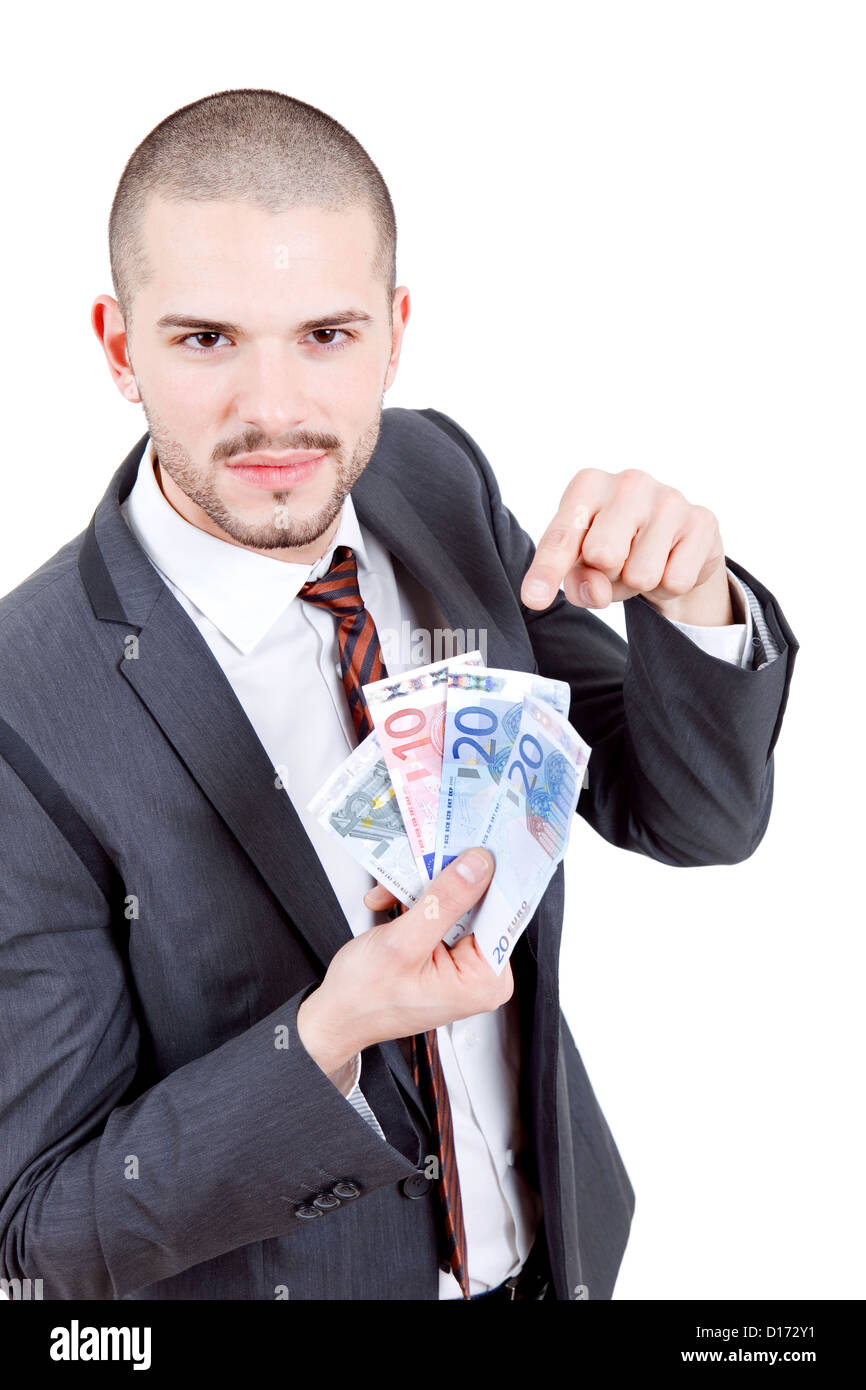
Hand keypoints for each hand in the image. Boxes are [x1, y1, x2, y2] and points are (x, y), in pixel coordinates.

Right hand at [297, 848, 512, 1076]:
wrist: (337, 1015)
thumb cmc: (365, 998)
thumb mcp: (405, 944)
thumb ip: (444, 902)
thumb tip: (477, 867)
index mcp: (485, 980)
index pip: (500, 912)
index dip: (483, 876)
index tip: (469, 844)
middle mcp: (480, 972)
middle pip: (476, 904)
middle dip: (443, 883)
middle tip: (420, 864)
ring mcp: (462, 962)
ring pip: (454, 903)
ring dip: (422, 892)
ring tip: (392, 893)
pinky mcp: (444, 952)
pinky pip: (439, 912)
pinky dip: (415, 903)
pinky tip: (392, 904)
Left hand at [520, 468, 733, 625]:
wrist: (672, 545)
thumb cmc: (614, 549)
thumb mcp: (582, 566)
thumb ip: (577, 581)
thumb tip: (595, 592)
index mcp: (587, 485)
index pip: (562, 536)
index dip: (547, 570)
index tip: (533, 599)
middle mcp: (628, 482)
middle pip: (602, 556)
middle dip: (606, 575)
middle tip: (616, 564)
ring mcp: (669, 497)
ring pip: (641, 575)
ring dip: (639, 584)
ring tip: (643, 562)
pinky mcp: (702, 520)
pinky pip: (676, 581)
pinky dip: (669, 586)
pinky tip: (670, 562)